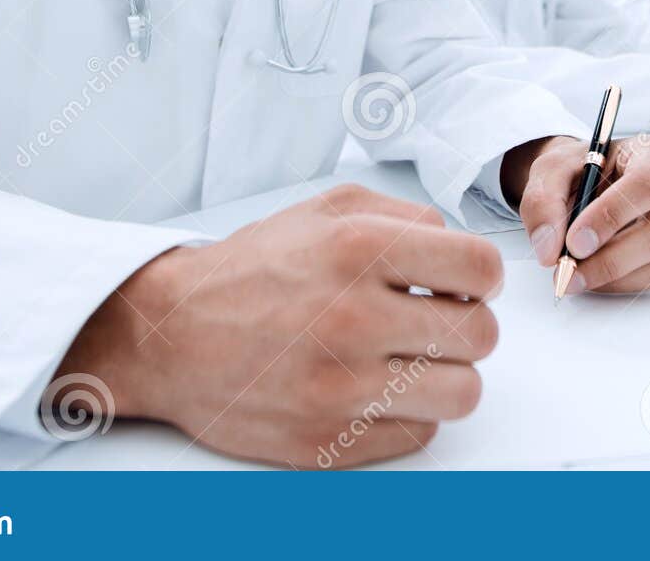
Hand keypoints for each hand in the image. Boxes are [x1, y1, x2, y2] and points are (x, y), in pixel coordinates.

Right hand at [56, 184, 502, 468]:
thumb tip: (460, 248)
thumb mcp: (328, 208)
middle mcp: (352, 318)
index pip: (481, 268)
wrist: (168, 334)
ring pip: (461, 393)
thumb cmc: (253, 269)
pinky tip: (374, 386)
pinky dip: (407, 411)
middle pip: (481, 336)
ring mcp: (339, 388)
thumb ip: (406, 217)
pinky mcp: (326, 442)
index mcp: (358, 249)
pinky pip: (417, 433)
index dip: (482, 276)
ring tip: (411, 357)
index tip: (464, 282)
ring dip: (446, 374)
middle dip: (468, 325)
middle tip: (435, 320)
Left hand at [501, 134, 649, 296]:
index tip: (574, 241)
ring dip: (613, 277)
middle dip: (610, 260)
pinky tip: (595, 273)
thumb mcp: (548, 172)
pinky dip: (621, 283)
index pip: (647, 183)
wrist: (583, 184)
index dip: (612, 215)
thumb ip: (542, 202)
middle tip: (567, 270)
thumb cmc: (575, 172)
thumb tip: (549, 249)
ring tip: (574, 272)